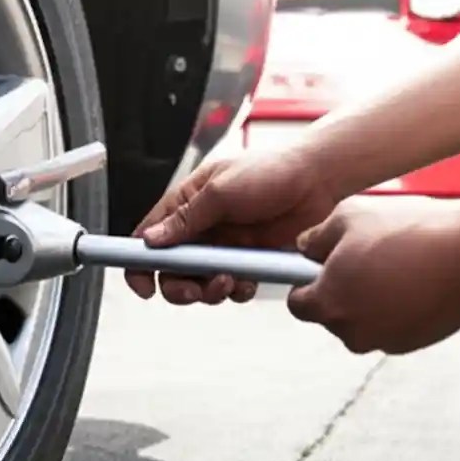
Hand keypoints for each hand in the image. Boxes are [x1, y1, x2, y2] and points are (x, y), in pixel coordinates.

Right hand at [125, 150, 338, 303]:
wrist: (319, 179)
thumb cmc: (272, 169)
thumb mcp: (221, 190)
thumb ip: (185, 218)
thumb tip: (152, 240)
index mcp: (187, 203)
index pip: (148, 236)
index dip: (139, 263)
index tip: (143, 285)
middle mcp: (202, 227)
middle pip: (172, 269)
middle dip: (178, 286)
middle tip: (193, 291)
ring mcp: (225, 246)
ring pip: (200, 282)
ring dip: (208, 291)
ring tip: (226, 282)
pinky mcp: (248, 260)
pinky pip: (232, 286)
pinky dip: (235, 291)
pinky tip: (246, 282)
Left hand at [287, 196, 459, 354]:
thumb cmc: (409, 230)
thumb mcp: (348, 215)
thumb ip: (316, 237)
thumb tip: (306, 248)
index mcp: (328, 304)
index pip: (298, 304)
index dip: (306, 282)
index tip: (320, 266)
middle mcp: (353, 332)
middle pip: (333, 313)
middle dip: (342, 289)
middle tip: (366, 256)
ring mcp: (386, 341)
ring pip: (365, 320)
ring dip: (372, 299)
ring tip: (397, 263)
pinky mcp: (416, 343)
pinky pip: (395, 324)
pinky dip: (399, 307)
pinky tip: (418, 278)